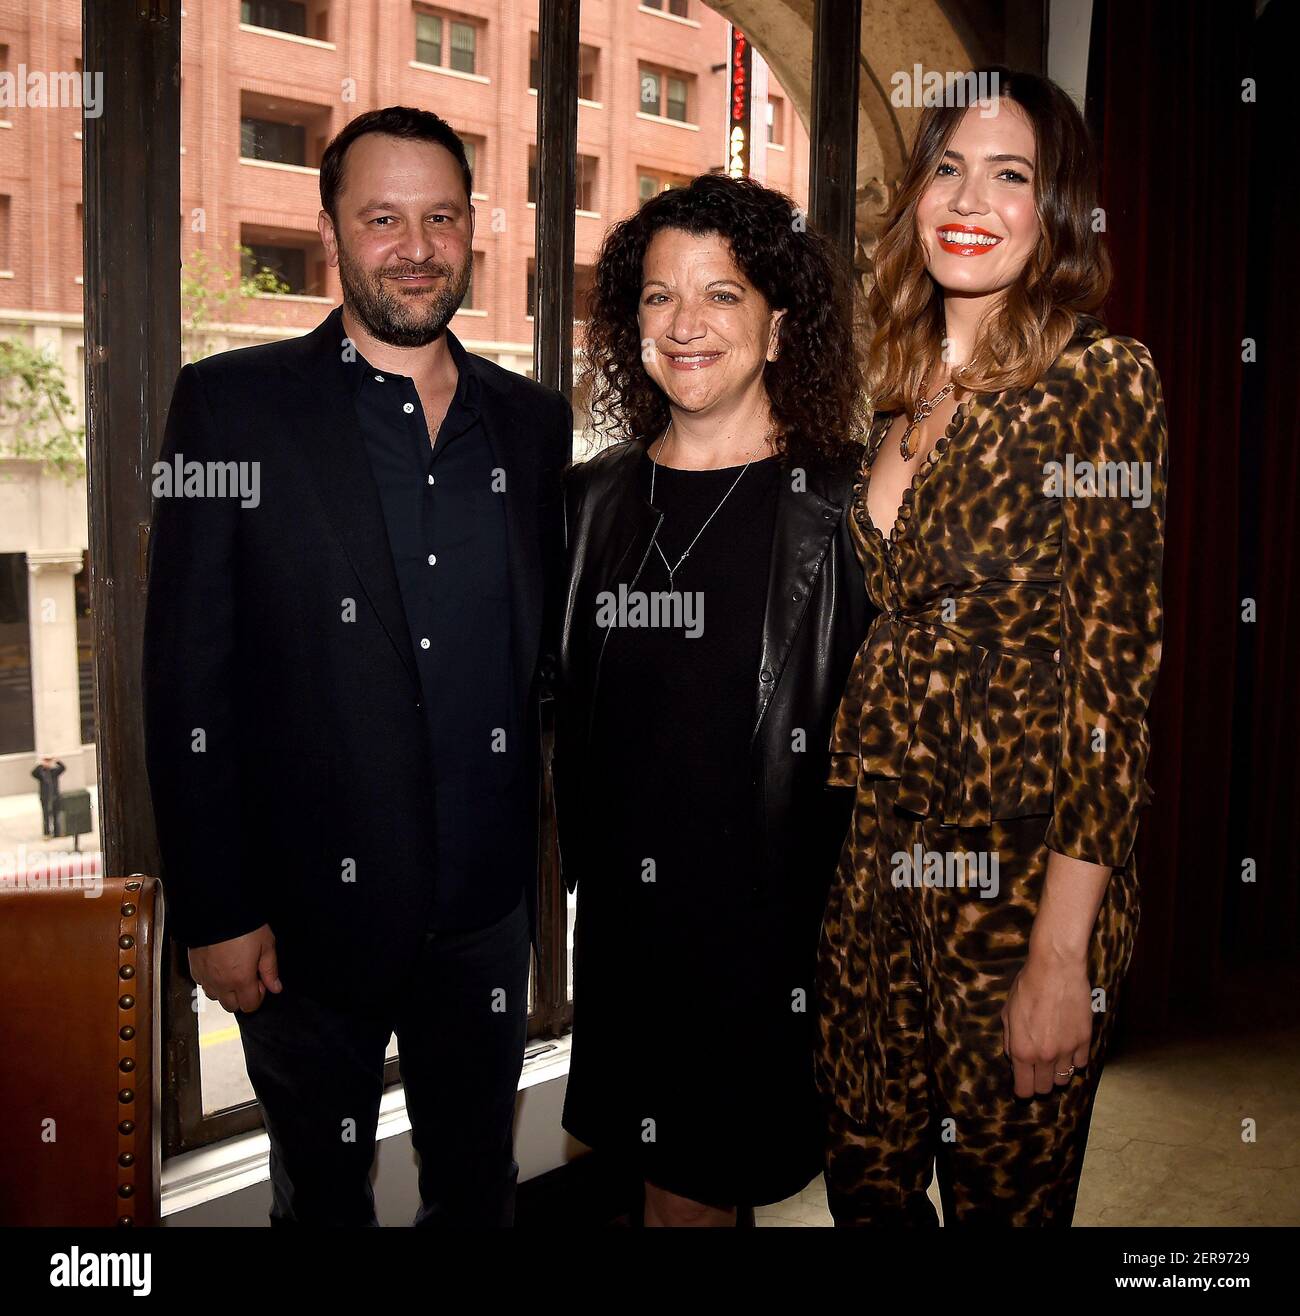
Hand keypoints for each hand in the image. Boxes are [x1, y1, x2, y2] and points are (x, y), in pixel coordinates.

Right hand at [190, 924, 280, 1013]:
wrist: (216, 911)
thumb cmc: (244, 926)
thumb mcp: (266, 945)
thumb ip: (270, 970)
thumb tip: (275, 988)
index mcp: (241, 980)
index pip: (250, 1006)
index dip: (259, 996)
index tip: (260, 981)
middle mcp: (221, 984)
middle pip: (231, 1006)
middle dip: (242, 997)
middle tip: (248, 977)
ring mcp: (205, 978)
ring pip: (216, 997)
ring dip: (226, 991)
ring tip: (233, 971)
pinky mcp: (194, 970)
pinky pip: (203, 985)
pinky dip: (212, 981)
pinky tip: (219, 966)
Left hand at [1001, 949, 1092, 1097]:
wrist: (1056, 969)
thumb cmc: (1028, 986)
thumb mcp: (1008, 1012)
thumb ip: (1009, 1039)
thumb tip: (1013, 1056)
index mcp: (1022, 1050)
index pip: (1024, 1089)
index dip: (1023, 1090)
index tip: (1023, 1086)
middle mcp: (1044, 1055)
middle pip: (1045, 1088)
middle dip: (1039, 1082)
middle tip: (1037, 1071)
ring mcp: (1067, 1050)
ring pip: (1064, 1079)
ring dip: (1057, 1073)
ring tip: (1053, 1059)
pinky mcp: (1085, 1041)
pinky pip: (1081, 1063)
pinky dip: (1074, 1060)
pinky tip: (1068, 1048)